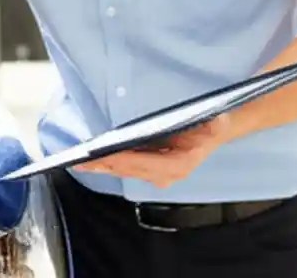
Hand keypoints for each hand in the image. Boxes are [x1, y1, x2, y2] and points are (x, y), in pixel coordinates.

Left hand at [73, 114, 233, 188]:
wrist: (214, 134)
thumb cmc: (210, 126)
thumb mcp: (216, 123)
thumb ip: (216, 124)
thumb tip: (218, 120)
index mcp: (178, 165)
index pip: (141, 164)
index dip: (120, 160)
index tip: (99, 156)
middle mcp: (166, 175)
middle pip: (128, 170)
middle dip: (103, 165)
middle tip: (78, 162)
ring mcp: (158, 175)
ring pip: (124, 172)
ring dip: (102, 167)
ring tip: (79, 163)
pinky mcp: (150, 171)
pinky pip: (126, 169)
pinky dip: (109, 164)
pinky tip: (92, 161)